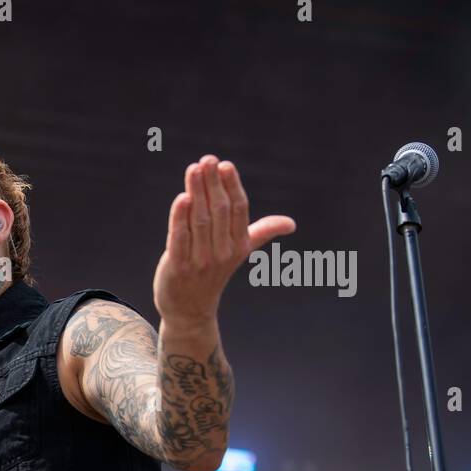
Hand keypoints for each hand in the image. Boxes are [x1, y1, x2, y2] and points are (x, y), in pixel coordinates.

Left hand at [153, 154, 294, 325]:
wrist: (190, 310)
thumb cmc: (212, 273)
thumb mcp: (240, 253)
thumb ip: (261, 233)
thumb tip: (292, 224)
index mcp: (240, 245)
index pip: (239, 210)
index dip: (232, 186)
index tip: (225, 165)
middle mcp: (223, 253)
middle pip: (220, 211)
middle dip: (213, 184)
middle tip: (206, 160)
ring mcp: (200, 261)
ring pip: (201, 221)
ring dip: (197, 193)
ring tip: (194, 169)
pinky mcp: (178, 268)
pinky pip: (181, 239)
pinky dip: (180, 218)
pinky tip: (181, 198)